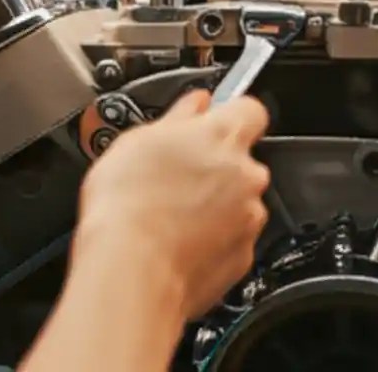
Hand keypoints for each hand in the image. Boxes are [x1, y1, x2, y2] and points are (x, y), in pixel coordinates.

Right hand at [75, 90, 270, 318]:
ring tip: (169, 215)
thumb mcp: (137, 141)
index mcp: (224, 136)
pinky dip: (212, 239)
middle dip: (216, 166)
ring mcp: (249, 217)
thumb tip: (194, 105)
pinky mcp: (244, 255)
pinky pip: (233, 238)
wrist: (131, 273)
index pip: (250, 109)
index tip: (210, 124)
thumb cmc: (127, 207)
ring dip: (214, 204)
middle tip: (174, 177)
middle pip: (242, 160)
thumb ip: (178, 116)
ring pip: (239, 201)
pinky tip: (177, 241)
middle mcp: (247, 175)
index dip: (230, 114)